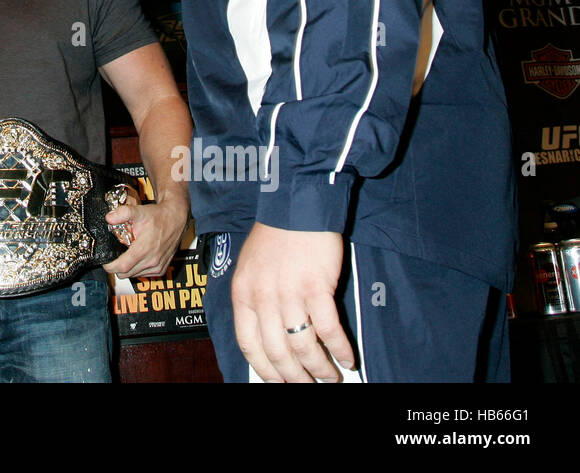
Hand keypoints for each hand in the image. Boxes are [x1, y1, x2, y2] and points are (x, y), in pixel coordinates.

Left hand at [103, 191, 188, 278]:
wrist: (176, 219)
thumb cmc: (158, 216)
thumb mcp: (139, 211)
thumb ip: (122, 213)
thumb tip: (109, 218)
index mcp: (144, 249)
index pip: (122, 267)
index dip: (110, 266)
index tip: (105, 262)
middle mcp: (152, 261)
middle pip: (125, 274)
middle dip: (116, 267)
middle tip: (116, 255)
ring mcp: (157, 267)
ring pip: (133, 275)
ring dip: (127, 268)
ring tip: (129, 253)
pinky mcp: (161, 269)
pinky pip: (143, 275)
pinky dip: (137, 269)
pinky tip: (138, 256)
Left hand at [229, 223, 355, 381]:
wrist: (296, 207)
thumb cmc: (275, 236)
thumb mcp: (250, 268)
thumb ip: (255, 299)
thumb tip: (268, 335)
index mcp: (243, 294)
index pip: (249, 344)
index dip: (265, 369)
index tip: (278, 382)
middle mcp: (263, 297)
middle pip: (278, 352)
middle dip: (295, 377)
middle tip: (309, 385)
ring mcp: (289, 294)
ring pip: (303, 347)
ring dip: (320, 368)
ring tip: (331, 377)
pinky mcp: (316, 287)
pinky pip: (329, 329)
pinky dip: (340, 348)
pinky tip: (348, 358)